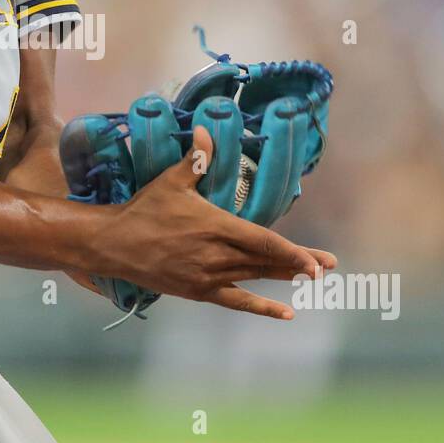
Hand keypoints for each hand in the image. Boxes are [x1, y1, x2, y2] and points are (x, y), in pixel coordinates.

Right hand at [83, 126, 336, 318]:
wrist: (114, 244)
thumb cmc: (144, 209)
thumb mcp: (170, 181)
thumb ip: (195, 159)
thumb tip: (206, 129)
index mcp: (215, 227)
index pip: (263, 242)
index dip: (293, 253)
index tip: (317, 262)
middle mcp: (216, 255)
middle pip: (266, 261)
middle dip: (299, 263)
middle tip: (329, 265)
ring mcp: (208, 276)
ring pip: (255, 278)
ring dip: (284, 278)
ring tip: (312, 278)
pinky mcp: (199, 291)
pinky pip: (236, 301)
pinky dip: (261, 307)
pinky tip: (286, 313)